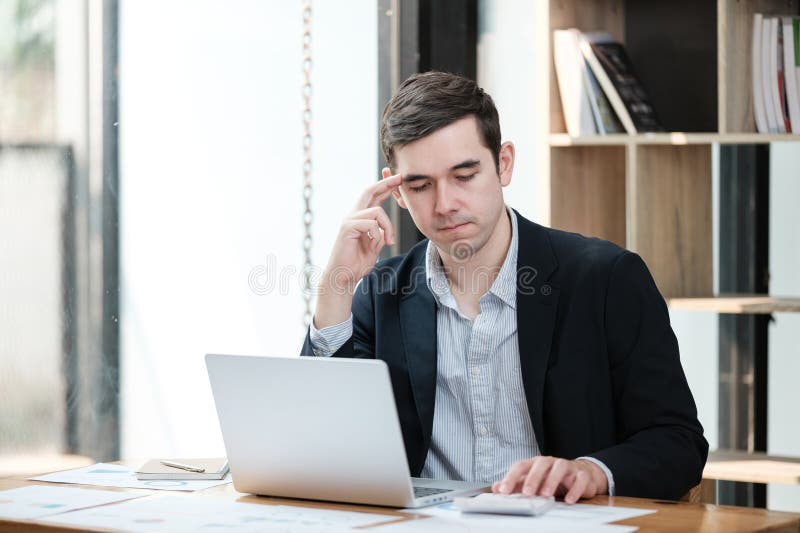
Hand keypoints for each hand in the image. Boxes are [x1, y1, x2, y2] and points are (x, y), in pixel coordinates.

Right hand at [313, 169, 401, 328]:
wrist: (343, 277)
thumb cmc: (357, 263)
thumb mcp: (374, 245)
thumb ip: (380, 233)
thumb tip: (386, 227)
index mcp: (358, 218)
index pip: (371, 196)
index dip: (384, 186)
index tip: (397, 179)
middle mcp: (352, 215)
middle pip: (369, 191)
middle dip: (386, 183)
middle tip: (399, 178)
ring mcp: (348, 220)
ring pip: (377, 212)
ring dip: (388, 227)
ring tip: (388, 242)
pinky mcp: (347, 227)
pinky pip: (371, 224)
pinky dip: (378, 236)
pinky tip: (374, 247)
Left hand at [492, 457, 607, 503]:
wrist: (580, 474)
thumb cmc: (552, 477)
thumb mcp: (532, 481)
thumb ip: (515, 484)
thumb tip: (496, 487)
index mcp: (535, 463)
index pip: (520, 465)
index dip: (511, 477)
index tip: (504, 491)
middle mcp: (550, 462)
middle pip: (540, 464)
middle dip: (532, 478)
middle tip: (527, 493)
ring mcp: (567, 466)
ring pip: (560, 468)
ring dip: (552, 481)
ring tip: (546, 495)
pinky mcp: (582, 475)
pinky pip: (579, 479)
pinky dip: (575, 489)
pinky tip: (569, 500)